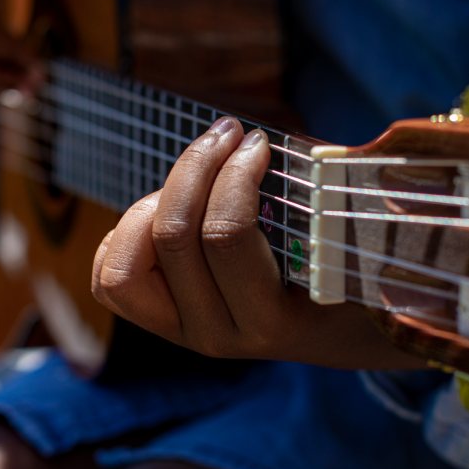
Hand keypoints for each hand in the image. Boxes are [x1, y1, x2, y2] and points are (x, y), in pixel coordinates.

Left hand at [92, 117, 424, 368]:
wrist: (346, 334)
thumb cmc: (358, 274)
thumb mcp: (357, 245)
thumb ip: (331, 196)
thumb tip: (301, 134)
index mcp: (271, 321)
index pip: (224, 236)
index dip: (234, 174)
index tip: (260, 141)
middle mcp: (219, 335)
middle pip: (172, 235)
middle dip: (196, 166)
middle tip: (229, 132)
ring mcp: (184, 332)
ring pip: (125, 263)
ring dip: (155, 203)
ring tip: (198, 176)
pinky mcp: (162, 320)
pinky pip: (110, 278)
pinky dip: (127, 234)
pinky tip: (169, 206)